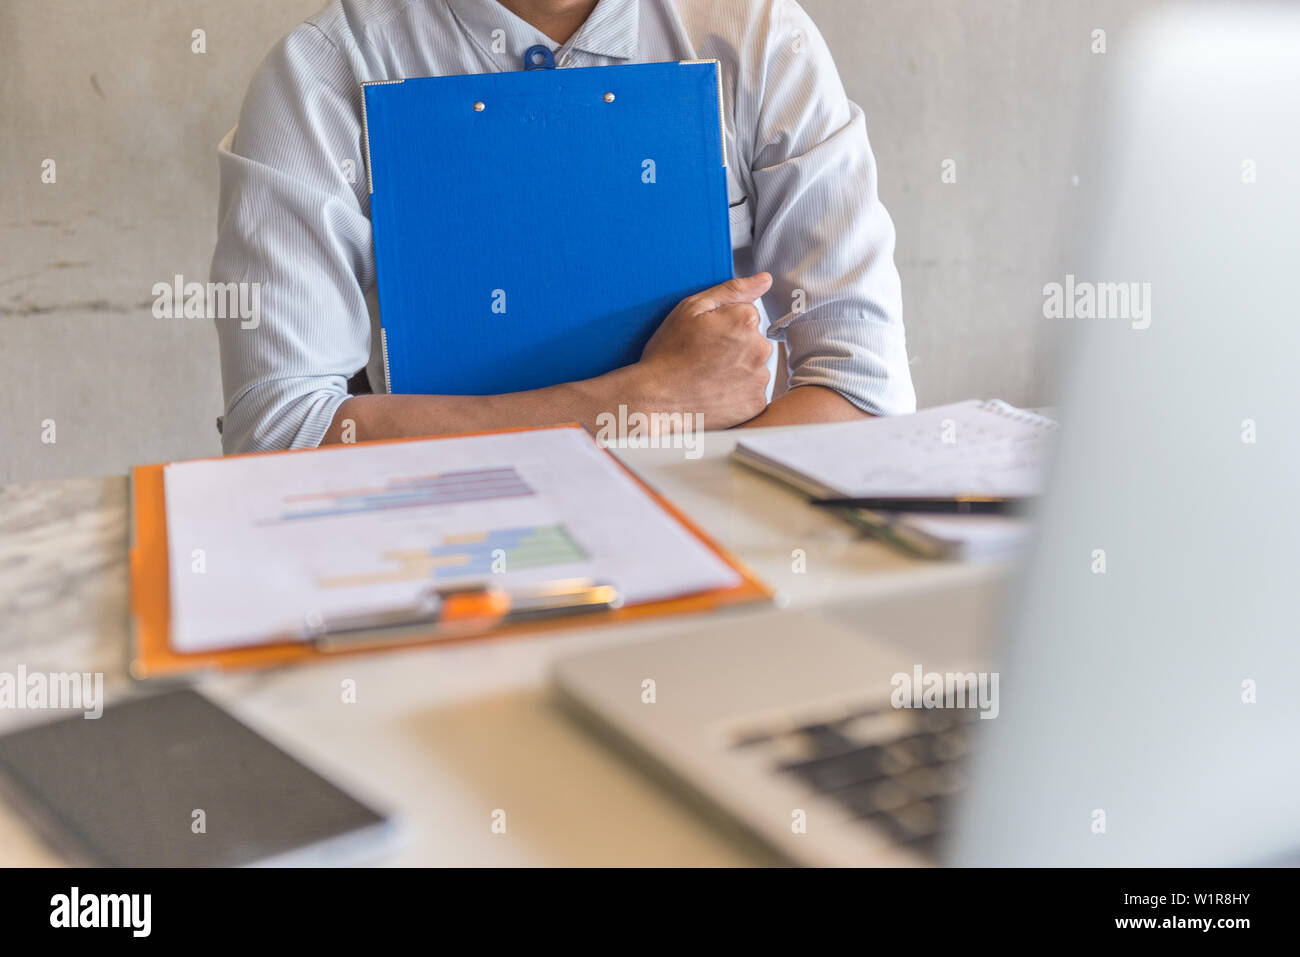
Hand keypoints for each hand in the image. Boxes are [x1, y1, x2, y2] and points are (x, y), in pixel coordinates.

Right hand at [633, 273, 774, 428]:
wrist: (657, 400)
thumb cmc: (669, 354)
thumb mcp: (691, 309)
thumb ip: (732, 290)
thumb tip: (764, 280)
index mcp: (746, 320)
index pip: (748, 315)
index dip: (725, 325)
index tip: (707, 338)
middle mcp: (760, 349)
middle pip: (755, 342)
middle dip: (736, 348)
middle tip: (706, 359)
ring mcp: (759, 379)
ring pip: (755, 368)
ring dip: (738, 371)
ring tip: (709, 378)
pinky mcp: (756, 404)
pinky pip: (752, 393)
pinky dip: (738, 394)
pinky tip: (716, 393)